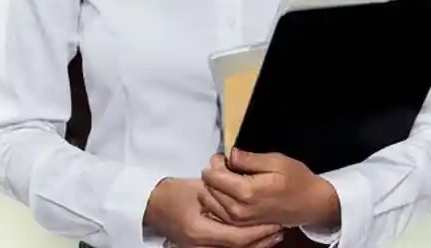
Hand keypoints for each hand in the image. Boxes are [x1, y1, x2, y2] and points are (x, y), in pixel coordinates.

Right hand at [145, 178, 283, 247]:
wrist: (149, 204)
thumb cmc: (171, 193)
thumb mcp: (198, 189)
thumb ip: (222, 193)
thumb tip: (246, 192)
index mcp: (199, 231)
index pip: (238, 237)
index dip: (259, 231)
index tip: (275, 221)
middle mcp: (201, 246)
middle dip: (263, 241)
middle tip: (281, 229)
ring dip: (256, 244)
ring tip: (274, 234)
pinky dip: (244, 245)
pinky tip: (256, 238)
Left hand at [201, 151, 339, 229]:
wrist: (311, 205)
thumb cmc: (297, 181)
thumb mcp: (276, 161)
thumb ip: (248, 158)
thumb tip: (230, 155)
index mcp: (247, 192)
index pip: (212, 175)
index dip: (216, 162)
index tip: (225, 158)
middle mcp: (239, 209)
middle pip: (208, 187)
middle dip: (214, 174)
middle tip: (227, 167)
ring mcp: (239, 220)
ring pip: (208, 200)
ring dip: (213, 187)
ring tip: (227, 178)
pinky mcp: (241, 225)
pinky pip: (216, 212)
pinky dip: (216, 200)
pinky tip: (227, 192)